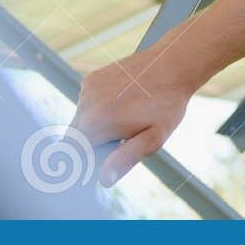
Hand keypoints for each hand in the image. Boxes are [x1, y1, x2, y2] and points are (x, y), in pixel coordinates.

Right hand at [71, 41, 199, 186]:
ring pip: (79, 120)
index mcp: (97, 123)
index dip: (82, 163)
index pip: (71, 154)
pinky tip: (121, 103)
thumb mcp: (153, 137)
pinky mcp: (92, 78)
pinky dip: (97, 108)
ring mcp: (87, 88)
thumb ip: (125, 159)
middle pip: (72, 138)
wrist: (173, 64)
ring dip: (95, 125)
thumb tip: (104, 180)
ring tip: (125, 118)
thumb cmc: (167, 104)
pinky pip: (86, 102)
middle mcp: (86, 104)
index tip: (100, 163)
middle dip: (90, 144)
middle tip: (119, 139)